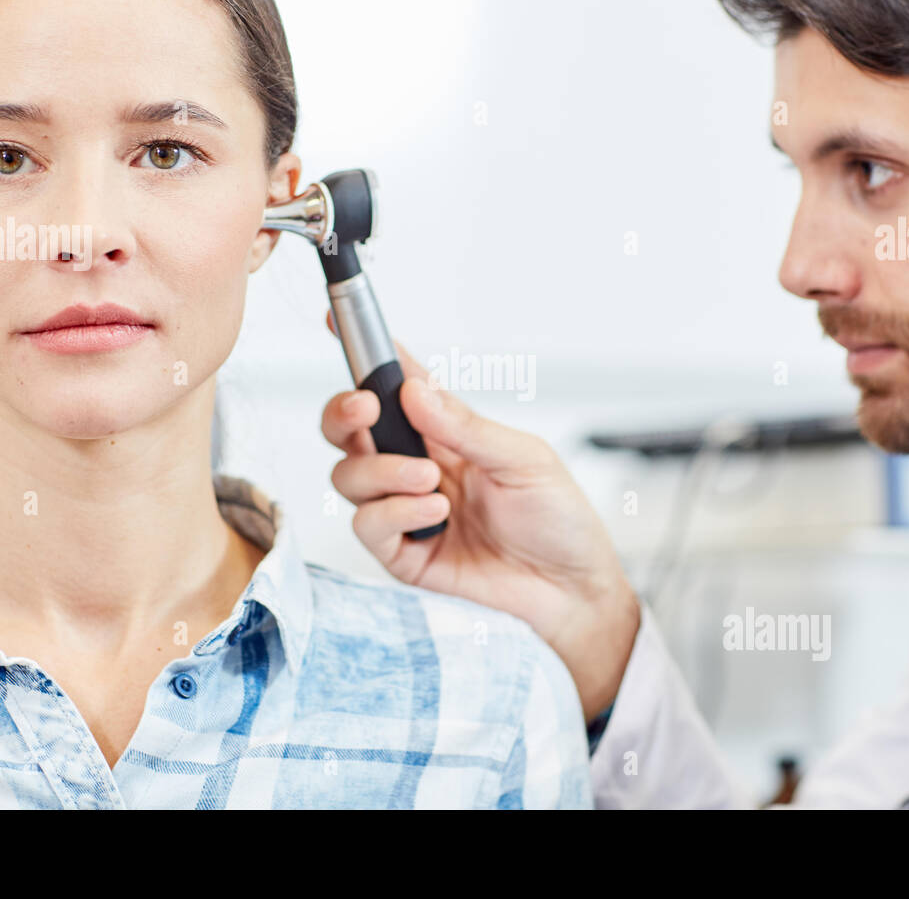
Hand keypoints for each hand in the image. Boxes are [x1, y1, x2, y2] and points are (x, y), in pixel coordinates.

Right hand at [321, 312, 639, 720]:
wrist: (571, 591)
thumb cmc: (558, 519)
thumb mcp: (524, 460)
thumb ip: (466, 427)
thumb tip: (415, 390)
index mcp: (446, 431)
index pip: (395, 383)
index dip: (363, 351)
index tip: (337, 318)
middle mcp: (417, 465)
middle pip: (348, 430)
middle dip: (343, 413)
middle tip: (366, 410)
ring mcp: (406, 510)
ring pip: (349, 476)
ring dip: (381, 472)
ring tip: (431, 480)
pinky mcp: (405, 555)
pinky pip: (368, 527)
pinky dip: (394, 514)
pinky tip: (433, 514)